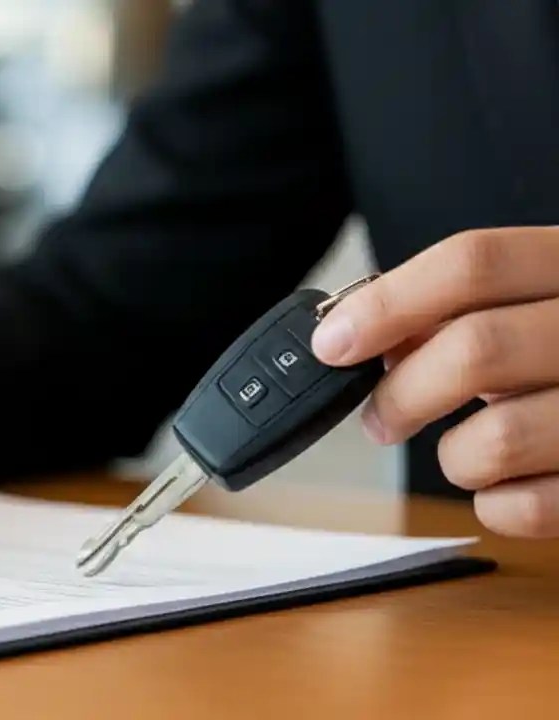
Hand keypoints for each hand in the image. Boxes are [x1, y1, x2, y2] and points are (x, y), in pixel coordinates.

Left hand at [310, 228, 558, 536]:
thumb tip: (353, 336)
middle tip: (380, 417)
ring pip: (498, 437)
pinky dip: (495, 504)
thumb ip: (455, 312)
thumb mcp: (531, 308)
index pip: (473, 262)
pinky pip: (528, 507)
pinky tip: (506, 486)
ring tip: (459, 454)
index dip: (387, 303)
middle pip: (476, 348)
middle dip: (402, 392)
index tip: (333, 342)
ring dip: (453, 456)